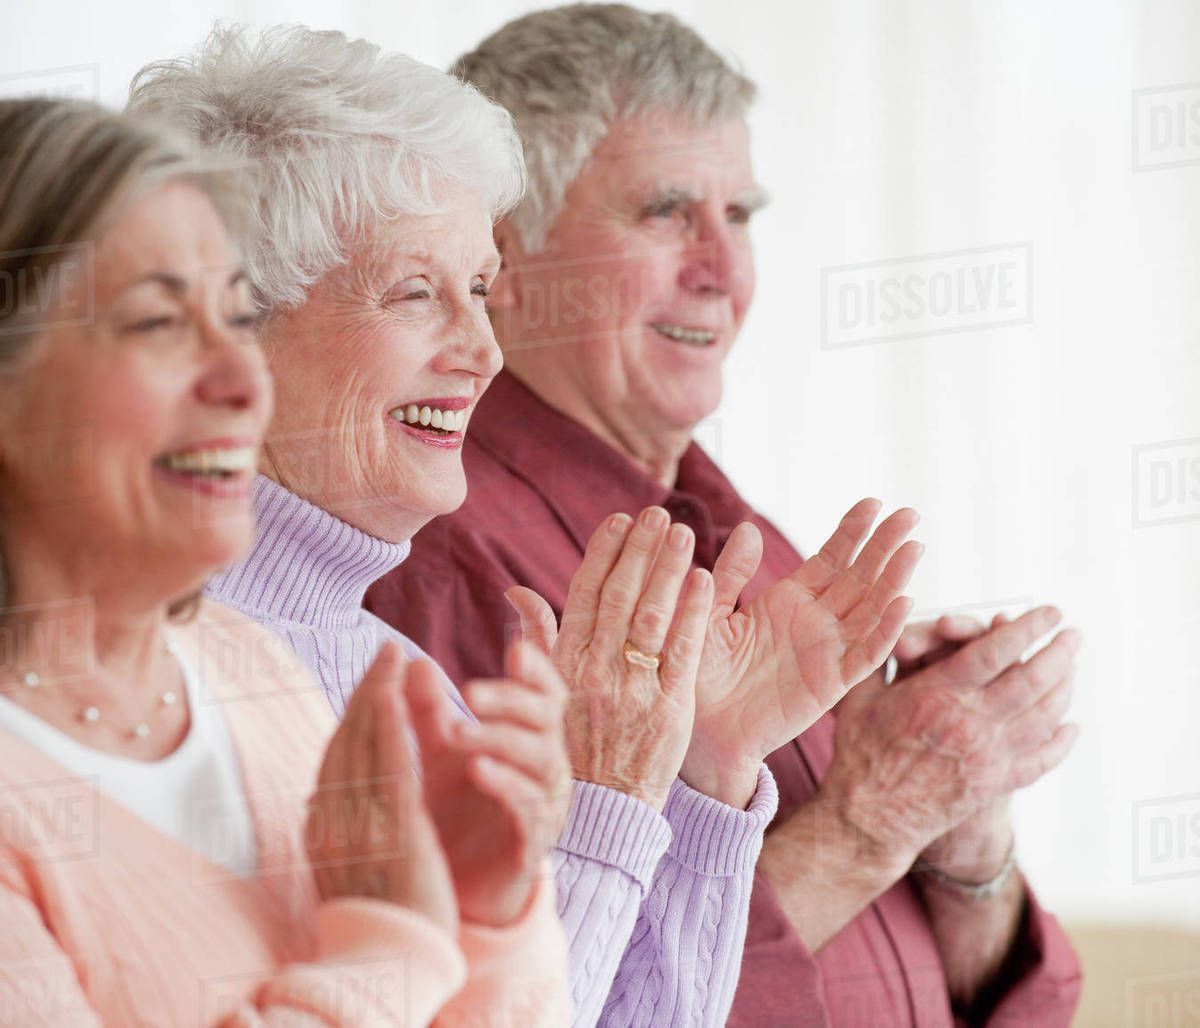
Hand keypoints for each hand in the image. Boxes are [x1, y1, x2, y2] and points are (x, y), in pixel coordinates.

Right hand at [305, 643, 456, 933]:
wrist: (384, 971)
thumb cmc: (377, 927)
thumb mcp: (349, 870)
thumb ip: (340, 829)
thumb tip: (326, 799)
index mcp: (324, 831)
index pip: (335, 758)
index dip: (352, 715)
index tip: (371, 683)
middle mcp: (333, 822)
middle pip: (344, 741)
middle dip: (365, 691)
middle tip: (385, 651)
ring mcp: (358, 825)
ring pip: (361, 745)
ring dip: (376, 694)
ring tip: (393, 656)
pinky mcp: (392, 832)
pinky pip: (386, 768)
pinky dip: (387, 727)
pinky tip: (395, 696)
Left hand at [404, 641, 570, 926]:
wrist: (456, 885)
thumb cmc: (455, 809)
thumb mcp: (438, 754)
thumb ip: (428, 710)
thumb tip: (415, 660)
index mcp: (528, 734)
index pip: (545, 690)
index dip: (538, 666)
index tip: (514, 648)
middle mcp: (546, 762)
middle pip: (545, 716)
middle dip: (510, 699)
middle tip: (469, 691)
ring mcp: (546, 802)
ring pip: (540, 758)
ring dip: (501, 740)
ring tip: (459, 733)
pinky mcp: (534, 841)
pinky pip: (531, 808)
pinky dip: (507, 785)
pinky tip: (478, 770)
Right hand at [507, 506, 713, 809]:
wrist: (602, 807)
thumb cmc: (570, 746)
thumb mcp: (544, 692)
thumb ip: (539, 637)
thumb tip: (515, 591)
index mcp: (566, 663)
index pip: (585, 594)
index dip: (602, 553)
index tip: (619, 519)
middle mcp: (598, 669)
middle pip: (621, 596)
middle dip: (640, 550)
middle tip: (657, 513)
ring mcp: (636, 688)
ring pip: (652, 615)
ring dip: (668, 569)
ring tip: (682, 532)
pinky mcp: (672, 708)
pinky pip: (683, 652)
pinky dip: (693, 612)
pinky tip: (703, 578)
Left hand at [679, 499, 922, 806]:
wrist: (702, 730)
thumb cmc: (702, 672)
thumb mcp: (712, 612)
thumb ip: (733, 573)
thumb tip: (748, 527)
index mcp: (789, 599)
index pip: (830, 558)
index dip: (852, 531)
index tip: (872, 502)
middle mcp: (816, 621)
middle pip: (860, 576)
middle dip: (885, 545)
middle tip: (910, 513)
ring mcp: (828, 651)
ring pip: (871, 609)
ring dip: (894, 579)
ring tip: (913, 547)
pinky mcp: (832, 683)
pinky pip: (865, 654)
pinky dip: (885, 630)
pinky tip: (904, 602)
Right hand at [821, 605, 1080, 876]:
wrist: (869, 819)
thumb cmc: (859, 751)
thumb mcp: (859, 693)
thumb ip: (880, 652)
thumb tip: (890, 613)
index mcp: (936, 694)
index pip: (995, 650)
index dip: (1027, 628)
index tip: (1049, 612)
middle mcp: (970, 722)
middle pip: (1032, 679)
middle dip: (1058, 652)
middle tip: (1073, 634)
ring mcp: (988, 755)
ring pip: (1044, 715)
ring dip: (1065, 686)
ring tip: (1073, 666)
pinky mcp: (995, 783)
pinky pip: (1042, 759)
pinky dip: (1061, 740)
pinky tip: (1070, 725)